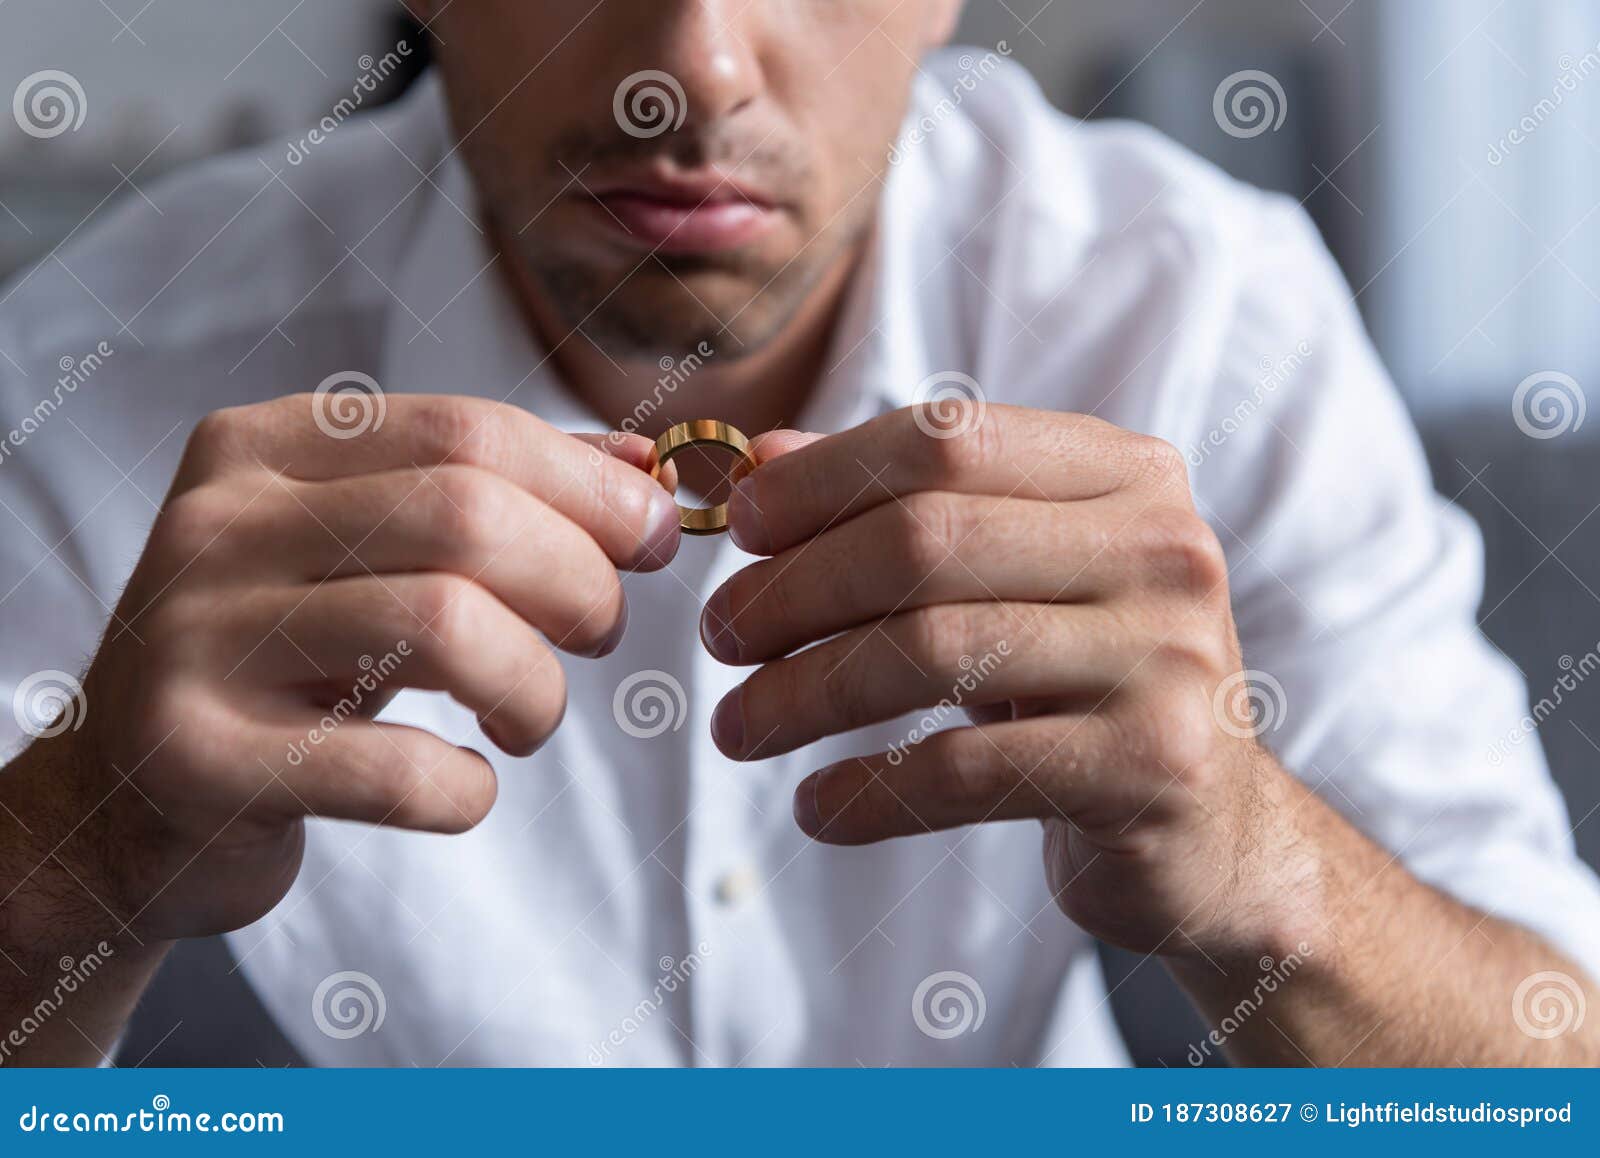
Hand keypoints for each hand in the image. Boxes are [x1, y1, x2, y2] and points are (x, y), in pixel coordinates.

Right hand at [24, 392, 679, 943]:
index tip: (653, 538)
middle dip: (579, 580)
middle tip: (600, 634)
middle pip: (465, 516)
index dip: (589, 486)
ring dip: (536, 686)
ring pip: (443, 626)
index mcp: (263, 450)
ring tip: (531, 718)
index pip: (465, 431)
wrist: (124, 802)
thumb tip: (642, 468)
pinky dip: (468, 790)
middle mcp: (217, 525)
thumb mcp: (370, 556)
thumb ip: (499, 497)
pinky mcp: (199, 759)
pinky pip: (394, 769)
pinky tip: (467, 787)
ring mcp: (196, 640)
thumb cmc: (284, 664)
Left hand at [700, 404, 1307, 962]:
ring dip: (803, 695)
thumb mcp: (1009, 579)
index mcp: (1126, 474)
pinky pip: (962, 771)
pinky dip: (865, 792)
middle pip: (925, 541)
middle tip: (721, 638)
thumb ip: (900, 506)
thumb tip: (759, 459)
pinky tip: (814, 806)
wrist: (1213, 830)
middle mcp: (1163, 548)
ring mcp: (1167, 658)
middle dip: (795, 590)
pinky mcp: (1150, 770)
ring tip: (739, 728)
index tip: (741, 530)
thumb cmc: (1082, 683)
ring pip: (933, 653)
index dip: (822, 478)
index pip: (945, 439)